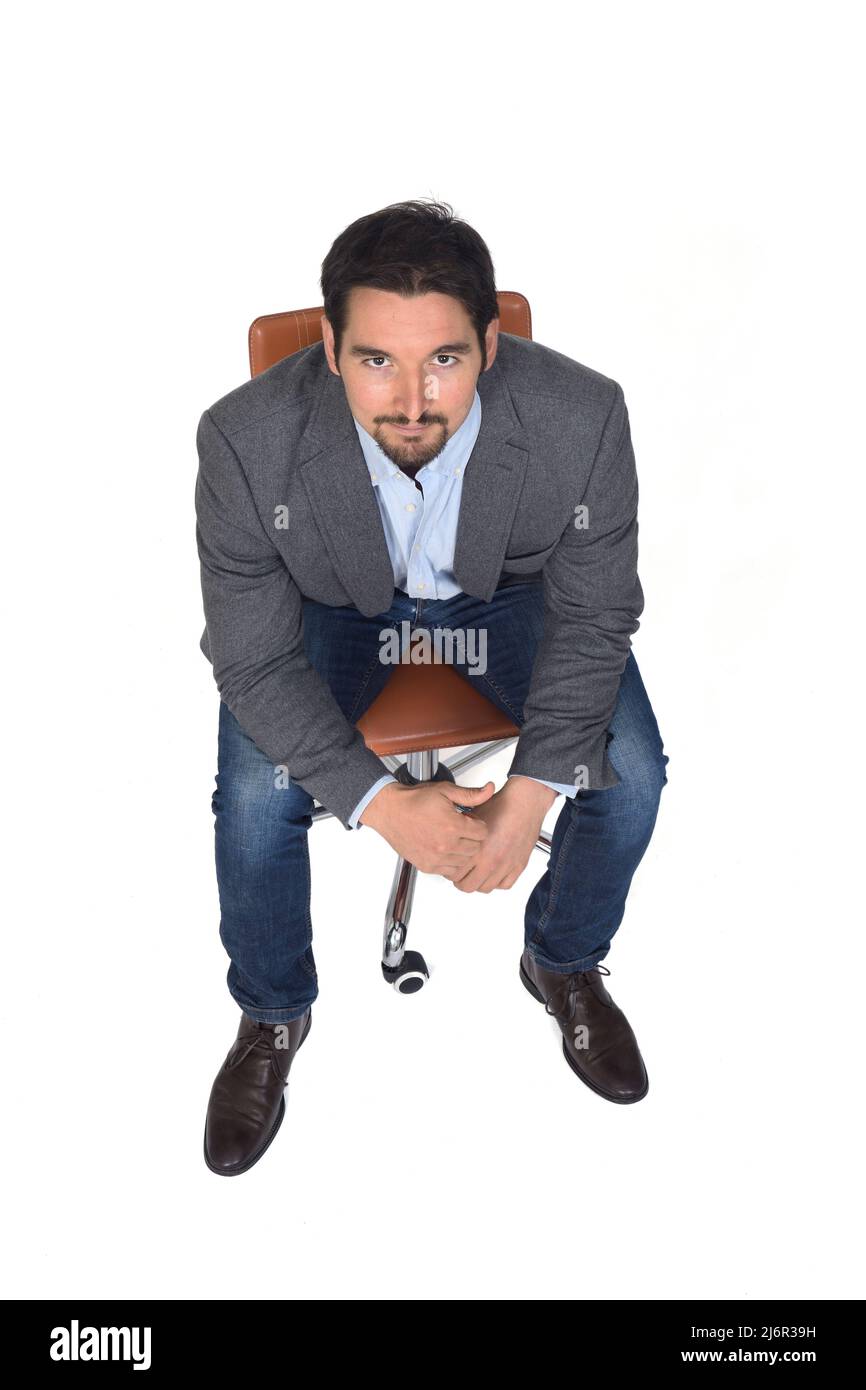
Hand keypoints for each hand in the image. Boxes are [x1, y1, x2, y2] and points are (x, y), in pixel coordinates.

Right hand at [359, 779, 494, 879]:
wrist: (390, 811)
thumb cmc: (414, 801)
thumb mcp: (445, 791)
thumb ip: (471, 794)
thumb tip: (489, 790)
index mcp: (452, 826)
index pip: (483, 833)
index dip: (477, 824)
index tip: (468, 820)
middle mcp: (445, 845)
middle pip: (476, 848)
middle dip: (472, 837)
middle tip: (460, 828)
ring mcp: (436, 857)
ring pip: (465, 861)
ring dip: (462, 851)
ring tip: (451, 838)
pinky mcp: (427, 866)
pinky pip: (450, 870)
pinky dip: (451, 862)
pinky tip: (444, 848)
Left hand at [450, 777, 555, 892]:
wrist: (525, 802)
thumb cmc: (501, 805)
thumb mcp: (472, 817)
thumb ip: (461, 834)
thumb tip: (451, 843)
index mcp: (476, 850)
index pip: (455, 874)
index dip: (449, 871)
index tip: (451, 867)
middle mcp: (491, 861)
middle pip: (467, 886)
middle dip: (461, 880)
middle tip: (461, 873)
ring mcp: (505, 866)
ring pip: (485, 888)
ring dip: (479, 882)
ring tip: (476, 873)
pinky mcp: (518, 866)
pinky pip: (504, 885)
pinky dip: (497, 882)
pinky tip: (494, 873)